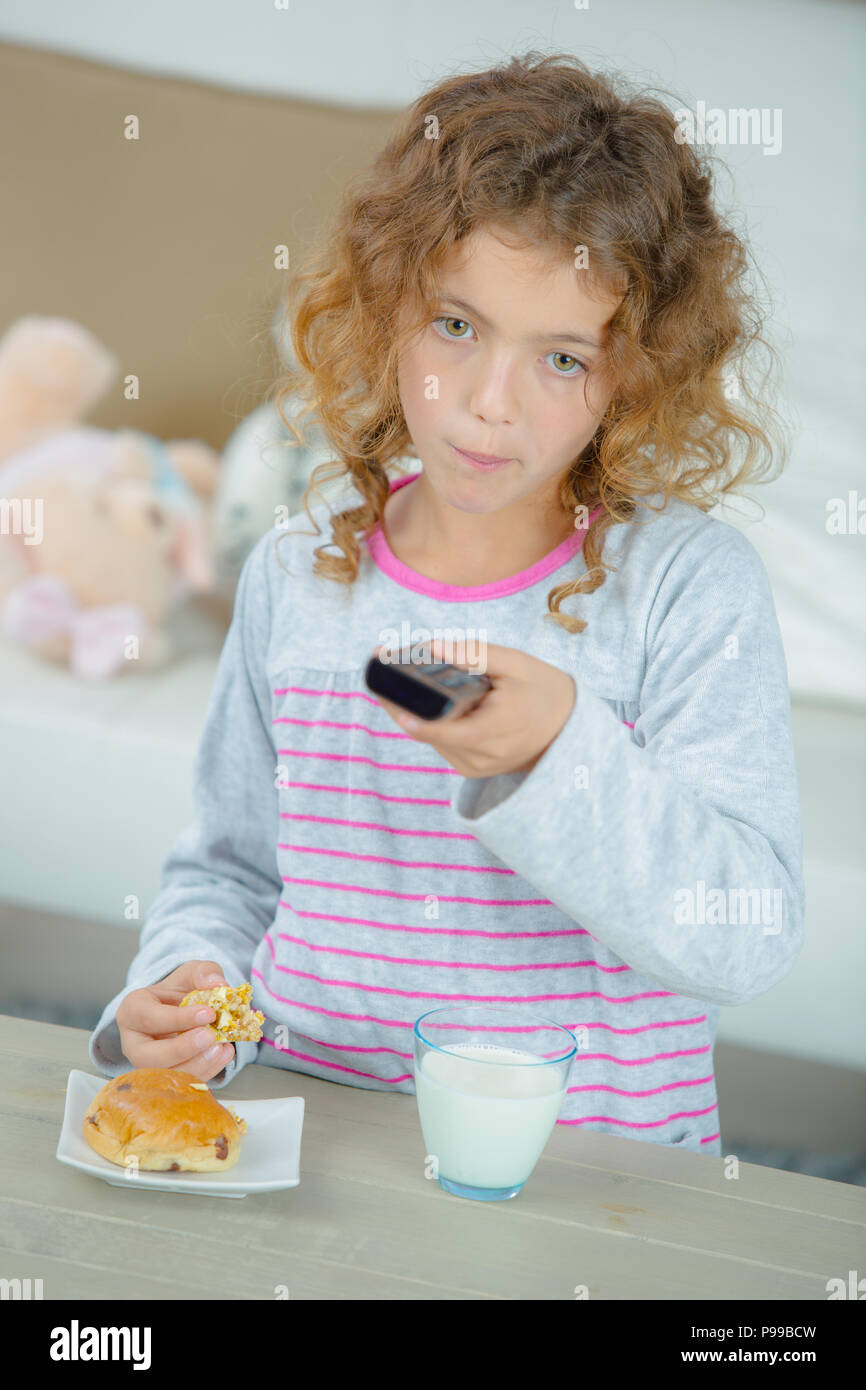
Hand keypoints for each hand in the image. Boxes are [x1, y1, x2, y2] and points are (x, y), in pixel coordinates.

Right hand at [116, 960, 235, 1080]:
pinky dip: (205, 1072)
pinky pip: (180, 1084)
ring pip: (163, 1075)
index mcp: (133, 1010)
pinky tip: (223, 1055)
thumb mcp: (191, 973)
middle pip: (146, 1056)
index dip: (178, 1018)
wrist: (185, 1010)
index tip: (208, 1012)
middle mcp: (133, 1042)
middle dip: (179, 1049)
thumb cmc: (181, 991)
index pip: (149, 1018)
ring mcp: (147, 1065)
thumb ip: (204, 972)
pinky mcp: (164, 1078)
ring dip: (195, 1065)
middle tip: (210, 1036)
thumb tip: (216, 983)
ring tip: (221, 1048)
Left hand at [372, 638, 575, 778]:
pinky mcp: (472, 768)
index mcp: (489, 733)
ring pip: (430, 736)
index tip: (381, 684)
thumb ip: (475, 655)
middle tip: (379, 664)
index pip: (436, 727)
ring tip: (394, 673)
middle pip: (424, 730)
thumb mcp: (517, 665)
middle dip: (399, 697)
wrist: (571, 732)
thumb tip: (433, 647)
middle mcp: (477, 758)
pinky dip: (430, 719)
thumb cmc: (546, 693)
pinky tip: (421, 695)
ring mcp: (474, 767)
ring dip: (412, 707)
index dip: (404, 707)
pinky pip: (442, 741)